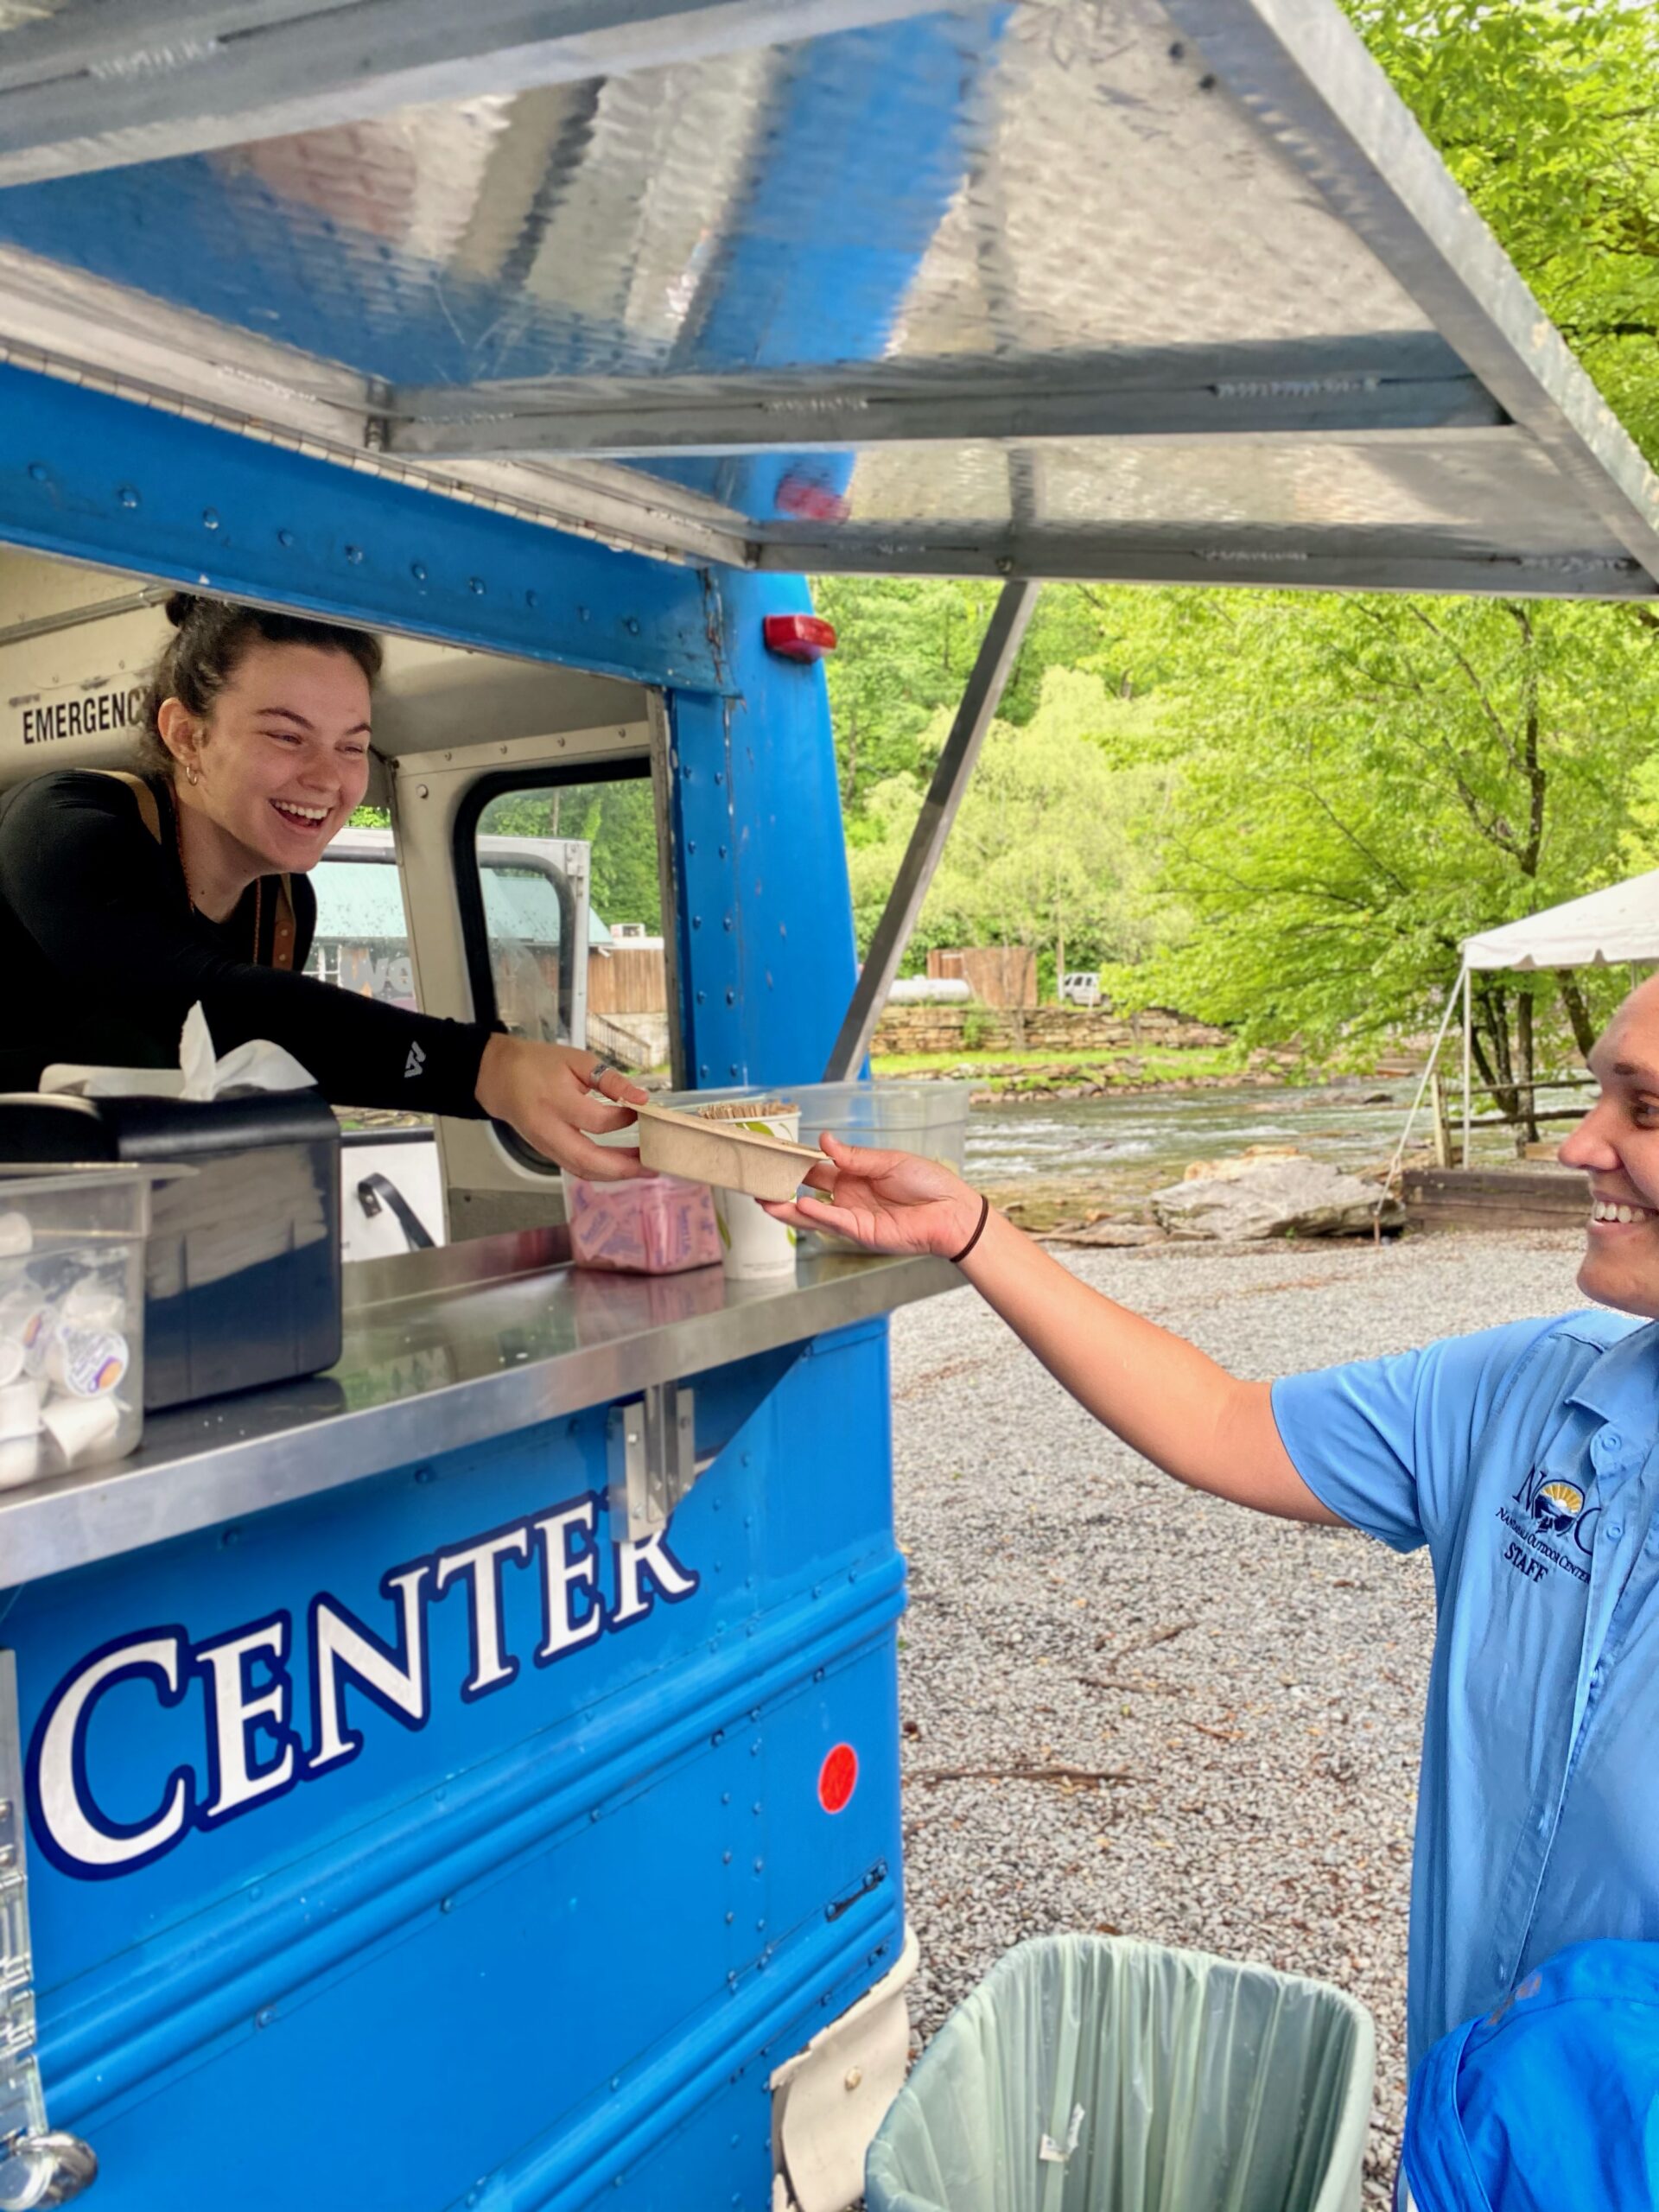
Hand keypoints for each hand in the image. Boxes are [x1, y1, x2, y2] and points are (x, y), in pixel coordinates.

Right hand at [474, 1037, 649, 1178]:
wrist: (499, 1078)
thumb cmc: (538, 1064)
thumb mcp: (576, 1060)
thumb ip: (609, 1079)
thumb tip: (641, 1098)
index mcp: (555, 1102)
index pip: (596, 1121)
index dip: (624, 1118)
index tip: (642, 1110)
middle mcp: (549, 1130)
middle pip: (588, 1159)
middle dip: (624, 1167)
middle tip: (654, 1164)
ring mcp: (546, 1146)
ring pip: (583, 1170)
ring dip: (616, 1174)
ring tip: (644, 1168)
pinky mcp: (547, 1153)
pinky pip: (576, 1168)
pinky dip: (601, 1171)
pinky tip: (622, 1166)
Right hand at [762, 1134, 984, 1257]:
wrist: (952, 1210)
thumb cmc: (928, 1183)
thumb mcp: (888, 1161)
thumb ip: (853, 1156)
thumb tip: (824, 1140)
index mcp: (854, 1175)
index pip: (817, 1168)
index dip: (796, 1162)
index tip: (775, 1154)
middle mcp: (849, 1196)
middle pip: (808, 1191)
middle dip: (783, 1186)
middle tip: (758, 1179)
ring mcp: (853, 1216)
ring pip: (813, 1213)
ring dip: (788, 1208)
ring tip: (765, 1199)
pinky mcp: (862, 1232)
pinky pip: (834, 1222)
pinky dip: (816, 1215)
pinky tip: (799, 1205)